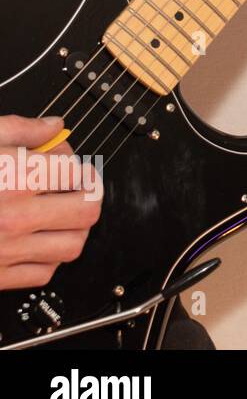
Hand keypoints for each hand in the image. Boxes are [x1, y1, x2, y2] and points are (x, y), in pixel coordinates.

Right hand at [0, 115, 101, 291]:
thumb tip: (52, 125)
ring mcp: (6, 250)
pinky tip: (37, 240)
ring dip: (75, 226)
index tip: (60, 154)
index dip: (69, 155)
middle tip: (76, 183)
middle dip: (87, 191)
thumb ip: (18, 129)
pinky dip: (48, 258)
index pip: (72, 166)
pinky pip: (44, 273)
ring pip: (73, 244)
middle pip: (87, 208)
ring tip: (62, 211)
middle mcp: (14, 217)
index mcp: (12, 179)